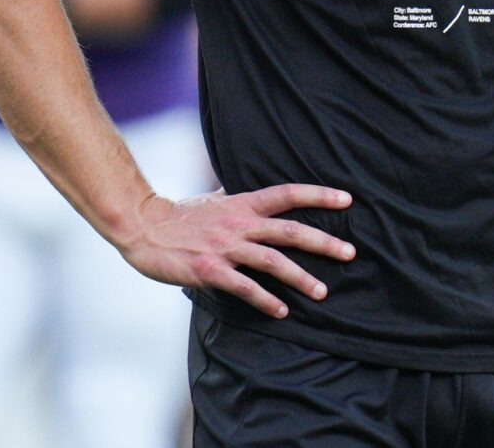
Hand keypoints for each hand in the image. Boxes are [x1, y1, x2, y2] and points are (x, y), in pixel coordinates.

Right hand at [115, 185, 356, 318]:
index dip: (318, 195)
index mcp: (241, 204)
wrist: (143, 227)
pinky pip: (244, 287)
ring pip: (272, 261)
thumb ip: (233, 194)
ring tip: (322, 292)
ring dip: (300, 277)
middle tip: (350, 253)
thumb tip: (245, 183)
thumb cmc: (179, 214)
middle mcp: (238, 224)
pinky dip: (265, 299)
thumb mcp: (212, 198)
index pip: (287, 194)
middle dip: (323, 242)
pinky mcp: (210, 270)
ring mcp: (225, 248)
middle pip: (289, 230)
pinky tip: (281, 311)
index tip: (347, 200)